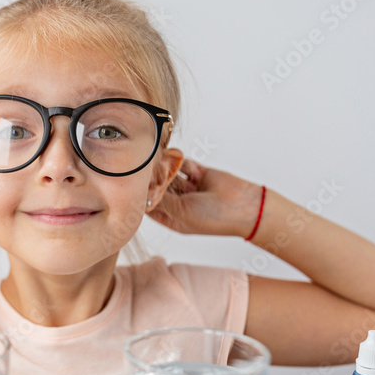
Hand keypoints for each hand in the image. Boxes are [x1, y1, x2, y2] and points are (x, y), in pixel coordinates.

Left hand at [147, 158, 262, 237]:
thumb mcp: (180, 211)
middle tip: (139, 169)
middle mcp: (181, 204)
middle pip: (159, 189)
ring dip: (163, 169)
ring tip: (153, 160)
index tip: (130, 186)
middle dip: (151, 181)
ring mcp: (190, 188)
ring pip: (171, 175)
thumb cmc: (212, 217)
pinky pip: (184, 164)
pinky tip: (170, 155)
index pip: (151, 207)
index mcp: (174, 218)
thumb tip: (142, 190)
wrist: (244, 206)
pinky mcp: (200, 173)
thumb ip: (160, 199)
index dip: (140, 198)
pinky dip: (178, 160)